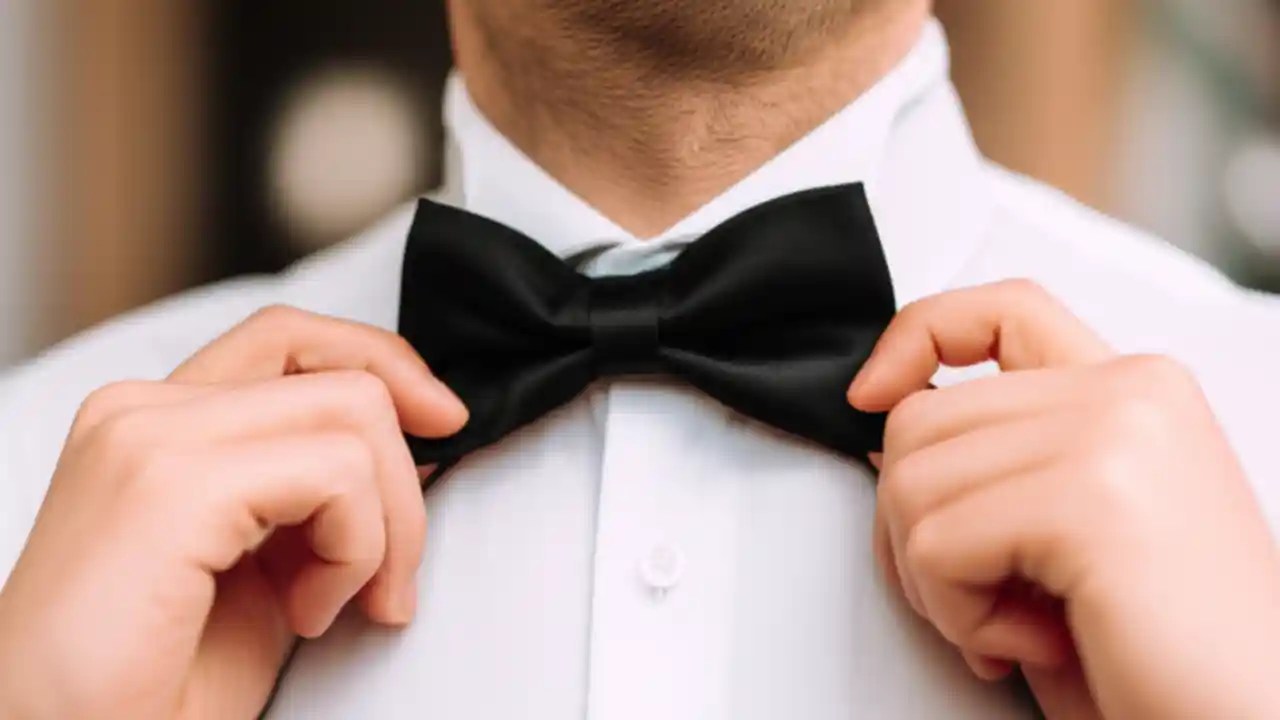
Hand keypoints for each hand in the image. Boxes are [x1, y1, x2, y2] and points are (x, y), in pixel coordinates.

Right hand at [0, 306, 467, 719]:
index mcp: (154, 421)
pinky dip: (357, 550)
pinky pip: (337, 472)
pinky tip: (308, 611)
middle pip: (340, 371)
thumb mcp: (260, 559)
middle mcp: (142, 411)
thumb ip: (312, 489)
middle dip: (403, 478)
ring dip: (384, 527)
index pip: (293, 339)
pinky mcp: (171, 486)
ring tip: (330, 603)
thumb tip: (411, 446)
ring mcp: (150, 438)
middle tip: (390, 576)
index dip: (386, 365)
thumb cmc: (152, 678)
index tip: (443, 424)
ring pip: (356, 411)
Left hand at [848, 280, 1279, 718]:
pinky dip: (959, 614)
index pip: (1002, 310)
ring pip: (909, 481)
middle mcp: (1130, 395)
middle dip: (911, 526)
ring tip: (1014, 622)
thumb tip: (887, 426)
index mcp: (1135, 392)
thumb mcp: (1072, 528)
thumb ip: (1000, 460)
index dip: (919, 335)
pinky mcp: (1090, 500)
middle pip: (920, 419)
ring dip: (935, 582)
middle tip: (975, 596)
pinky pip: (935, 544)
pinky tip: (1035, 641)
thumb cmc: (1166, 650)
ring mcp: (1113, 436)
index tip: (871, 393)